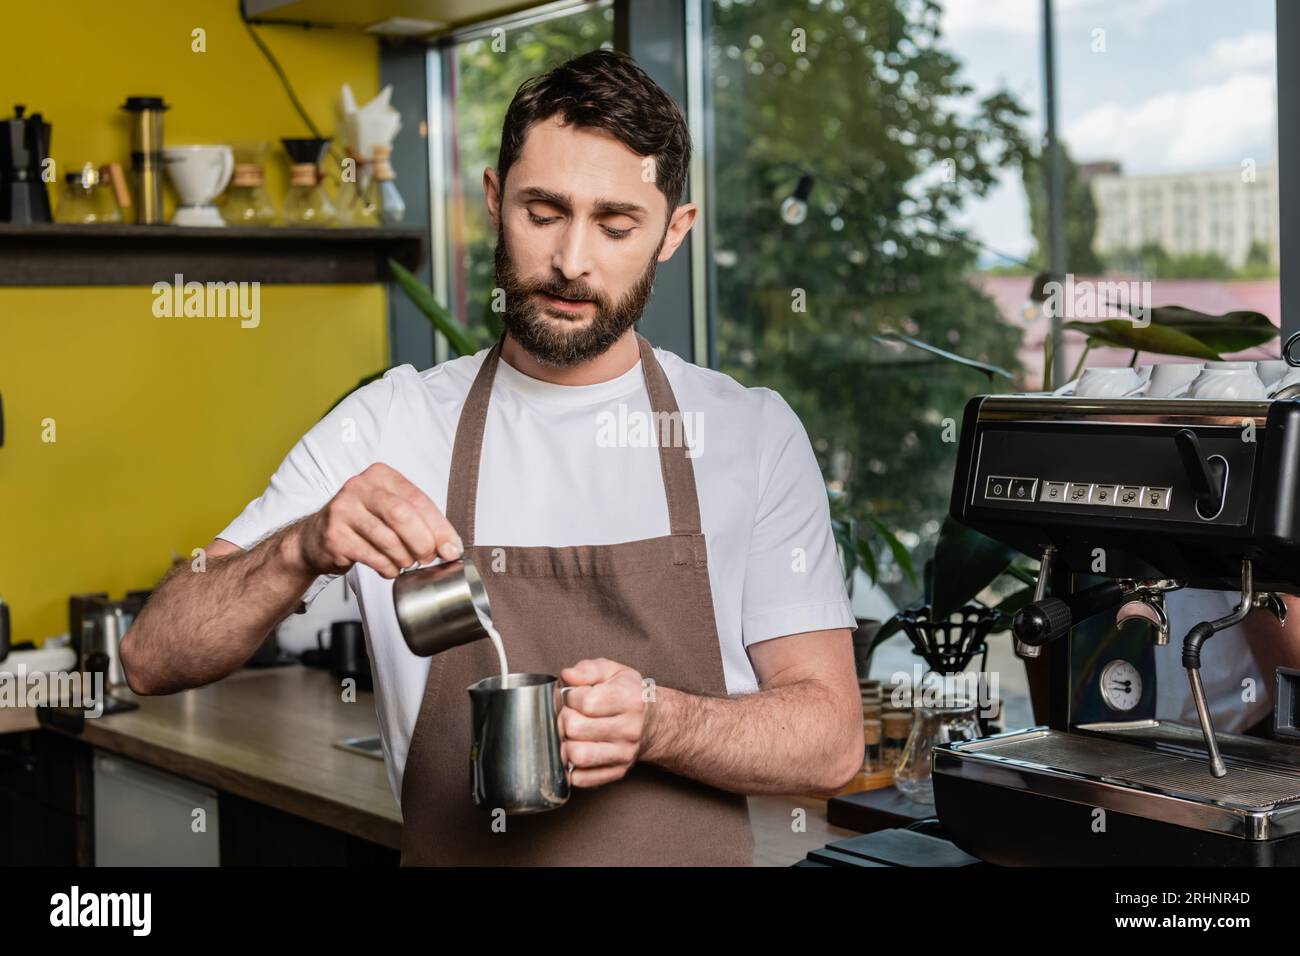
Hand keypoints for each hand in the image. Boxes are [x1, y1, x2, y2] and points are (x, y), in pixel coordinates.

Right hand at [294, 462, 461, 578]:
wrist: (315, 538)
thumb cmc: (361, 523)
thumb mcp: (388, 510)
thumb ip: (418, 520)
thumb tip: (450, 546)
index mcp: (380, 475)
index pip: (418, 499)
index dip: (439, 527)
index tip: (451, 548)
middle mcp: (359, 487)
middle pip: (402, 515)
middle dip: (423, 542)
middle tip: (429, 558)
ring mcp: (343, 510)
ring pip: (388, 539)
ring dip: (405, 558)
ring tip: (407, 563)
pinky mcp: (334, 536)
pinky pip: (372, 556)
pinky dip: (388, 568)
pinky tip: (390, 569)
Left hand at [558, 658, 654, 787]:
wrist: (651, 722)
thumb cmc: (627, 693)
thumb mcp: (612, 671)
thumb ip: (587, 670)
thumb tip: (566, 676)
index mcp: (630, 700)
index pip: (586, 701)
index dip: (570, 697)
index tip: (572, 696)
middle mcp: (630, 729)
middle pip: (576, 728)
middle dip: (563, 719)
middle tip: (567, 714)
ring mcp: (624, 754)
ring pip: (578, 756)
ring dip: (564, 744)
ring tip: (569, 734)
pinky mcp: (617, 772)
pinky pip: (582, 778)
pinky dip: (570, 767)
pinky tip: (574, 750)